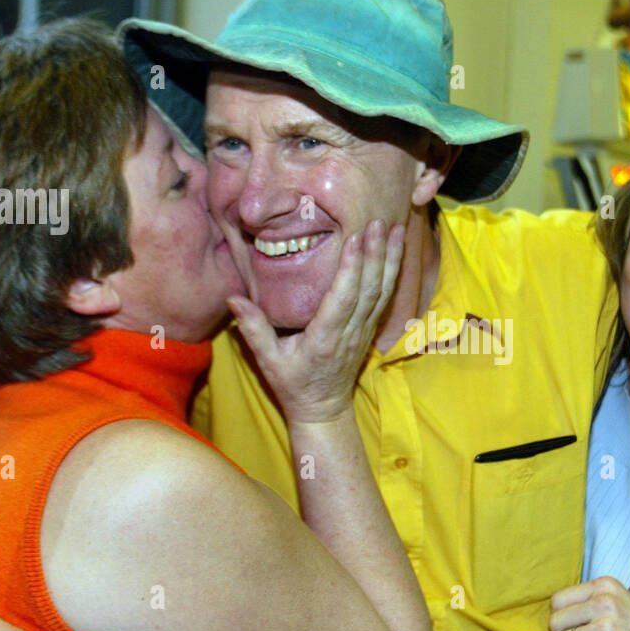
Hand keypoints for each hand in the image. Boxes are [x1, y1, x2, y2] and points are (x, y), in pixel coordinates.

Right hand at [229, 220, 403, 423]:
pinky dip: (392, 271)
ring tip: (396, 227)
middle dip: (376, 254)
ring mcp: (364, 330)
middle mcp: (350, 332)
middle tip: (380, 221)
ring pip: (383, 290)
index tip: (356, 238)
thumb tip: (233, 298)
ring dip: (390, 258)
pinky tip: (396, 250)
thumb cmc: (293, 384)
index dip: (352, 268)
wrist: (323, 409)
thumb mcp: (268, 361)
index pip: (343, 299)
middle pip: (369, 289)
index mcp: (325, 338)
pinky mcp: (369, 328)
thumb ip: (253, 329)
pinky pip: (385, 296)